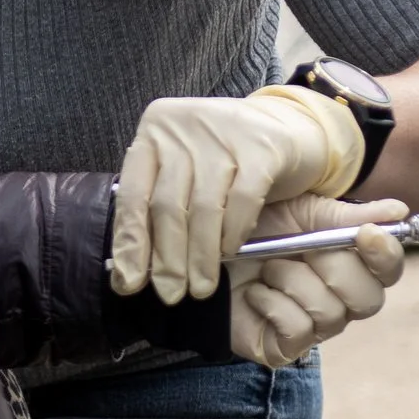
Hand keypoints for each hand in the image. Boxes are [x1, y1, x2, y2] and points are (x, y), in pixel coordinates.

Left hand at [111, 84, 366, 301]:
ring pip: (204, 209)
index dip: (131, 243)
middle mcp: (184, 128)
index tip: (130, 283)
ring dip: (200, 257)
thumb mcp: (186, 169)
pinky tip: (230, 253)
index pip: (134, 195)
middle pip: (168, 205)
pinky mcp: (263, 147)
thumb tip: (134, 266)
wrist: (288, 124)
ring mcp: (224, 133)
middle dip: (167, 258)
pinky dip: (233, 234)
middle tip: (170, 294)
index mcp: (155, 131)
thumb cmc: (227, 157)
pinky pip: (242, 203)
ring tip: (200, 288)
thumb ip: (160, 203)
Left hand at [229, 197, 409, 368]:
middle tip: (301, 248)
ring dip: (293, 280)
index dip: (386, 256)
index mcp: (352, 265)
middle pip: (369, 300)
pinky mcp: (286, 348)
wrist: (208, 254)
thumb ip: (348, 216)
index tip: (366, 234)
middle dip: (334, 269)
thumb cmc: (258, 231)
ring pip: (330, 313)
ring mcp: (316, 328)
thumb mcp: (303, 212)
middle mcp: (341, 301)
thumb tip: (400, 210)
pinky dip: (273, 303)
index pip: (389, 271)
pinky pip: (299, 329)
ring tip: (268, 267)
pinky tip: (256, 293)